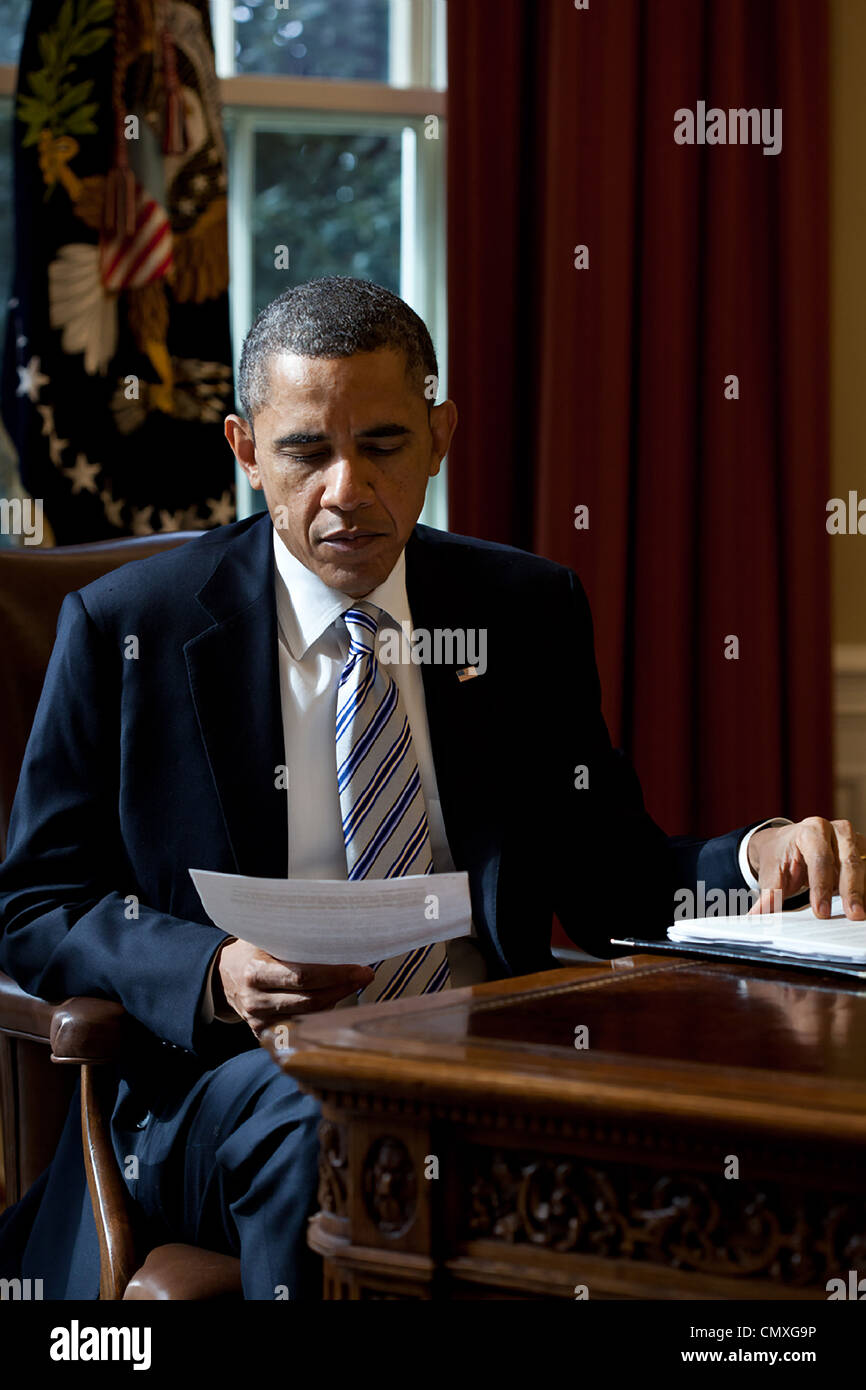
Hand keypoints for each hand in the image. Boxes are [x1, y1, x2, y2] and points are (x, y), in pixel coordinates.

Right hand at [215, 938, 374, 1037]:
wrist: (223, 976)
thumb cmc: (251, 951)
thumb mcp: (264, 938)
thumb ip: (292, 938)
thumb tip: (337, 931)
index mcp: (255, 973)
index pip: (302, 976)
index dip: (335, 974)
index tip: (360, 968)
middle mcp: (256, 1001)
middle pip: (311, 1000)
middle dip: (343, 987)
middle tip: (366, 976)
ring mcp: (260, 1022)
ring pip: (310, 1015)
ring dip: (337, 1000)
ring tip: (354, 984)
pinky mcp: (265, 1035)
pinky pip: (302, 1026)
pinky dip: (322, 1012)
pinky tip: (335, 998)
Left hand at [747, 818, 865, 919]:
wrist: (787, 843)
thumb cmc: (781, 857)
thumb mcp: (772, 874)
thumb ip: (768, 895)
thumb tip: (756, 916)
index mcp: (811, 831)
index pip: (820, 859)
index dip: (821, 886)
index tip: (822, 912)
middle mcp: (836, 830)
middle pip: (849, 861)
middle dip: (852, 890)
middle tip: (854, 915)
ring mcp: (853, 839)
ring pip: (863, 865)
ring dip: (862, 890)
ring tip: (861, 913)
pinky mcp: (863, 851)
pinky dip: (865, 888)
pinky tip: (863, 904)